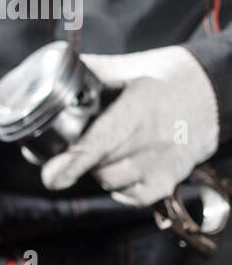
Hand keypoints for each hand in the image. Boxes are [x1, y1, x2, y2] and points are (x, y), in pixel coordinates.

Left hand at [41, 46, 218, 206]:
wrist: (214, 91)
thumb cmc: (164, 77)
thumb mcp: (127, 68)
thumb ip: (88, 73)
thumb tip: (50, 74)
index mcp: (139, 109)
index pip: (101, 143)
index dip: (73, 162)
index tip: (51, 177)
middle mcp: (154, 139)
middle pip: (99, 165)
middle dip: (77, 159)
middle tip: (73, 145)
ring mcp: (165, 163)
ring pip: (110, 182)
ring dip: (97, 171)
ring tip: (105, 149)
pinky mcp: (170, 180)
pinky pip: (131, 196)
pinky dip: (118, 186)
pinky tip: (120, 166)